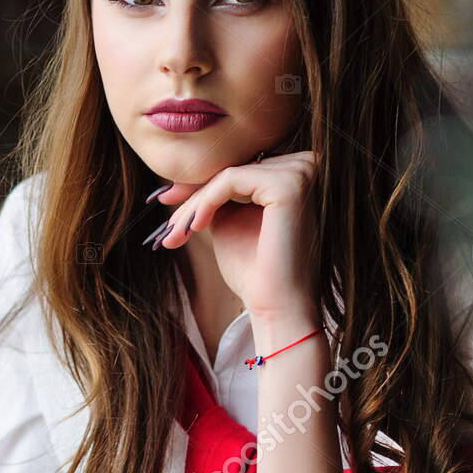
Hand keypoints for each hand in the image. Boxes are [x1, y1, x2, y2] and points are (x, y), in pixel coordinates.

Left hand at [152, 150, 320, 320]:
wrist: (277, 307)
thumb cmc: (256, 271)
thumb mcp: (230, 221)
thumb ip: (216, 194)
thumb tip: (180, 178)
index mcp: (296, 173)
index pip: (238, 170)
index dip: (200, 188)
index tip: (166, 203)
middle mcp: (307, 165)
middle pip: (233, 169)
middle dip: (193, 197)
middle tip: (167, 224)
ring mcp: (302, 171)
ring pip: (228, 174)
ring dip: (196, 203)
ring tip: (176, 233)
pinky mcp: (289, 184)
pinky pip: (231, 180)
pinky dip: (206, 202)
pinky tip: (195, 227)